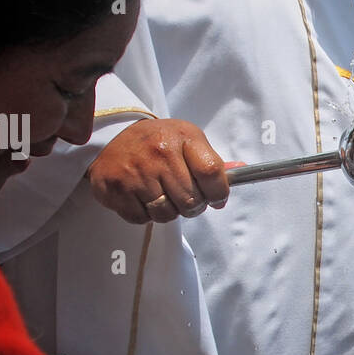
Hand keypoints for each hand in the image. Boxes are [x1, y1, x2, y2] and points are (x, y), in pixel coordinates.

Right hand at [87, 119, 229, 224]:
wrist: (113, 136)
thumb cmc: (157, 142)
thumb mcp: (187, 140)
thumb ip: (212, 162)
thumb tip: (240, 171)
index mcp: (182, 137)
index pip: (212, 173)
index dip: (218, 193)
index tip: (216, 199)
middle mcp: (159, 152)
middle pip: (191, 200)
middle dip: (193, 205)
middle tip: (184, 196)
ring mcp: (136, 171)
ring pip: (168, 214)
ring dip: (169, 211)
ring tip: (162, 195)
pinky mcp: (116, 188)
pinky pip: (143, 219)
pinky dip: (145, 214)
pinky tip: (143, 196)